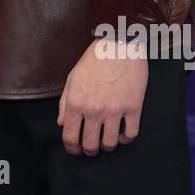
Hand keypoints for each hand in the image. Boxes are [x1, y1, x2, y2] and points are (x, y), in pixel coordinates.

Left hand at [57, 38, 147, 155]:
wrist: (119, 43)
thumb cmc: (94, 59)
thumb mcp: (72, 78)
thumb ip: (64, 103)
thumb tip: (61, 123)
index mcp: (76, 103)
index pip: (70, 137)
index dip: (72, 148)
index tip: (75, 150)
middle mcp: (94, 110)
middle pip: (90, 145)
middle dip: (89, 150)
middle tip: (91, 147)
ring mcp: (115, 110)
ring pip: (110, 144)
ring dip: (107, 146)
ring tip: (107, 141)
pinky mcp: (133, 107)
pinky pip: (130, 134)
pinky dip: (126, 138)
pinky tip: (122, 133)